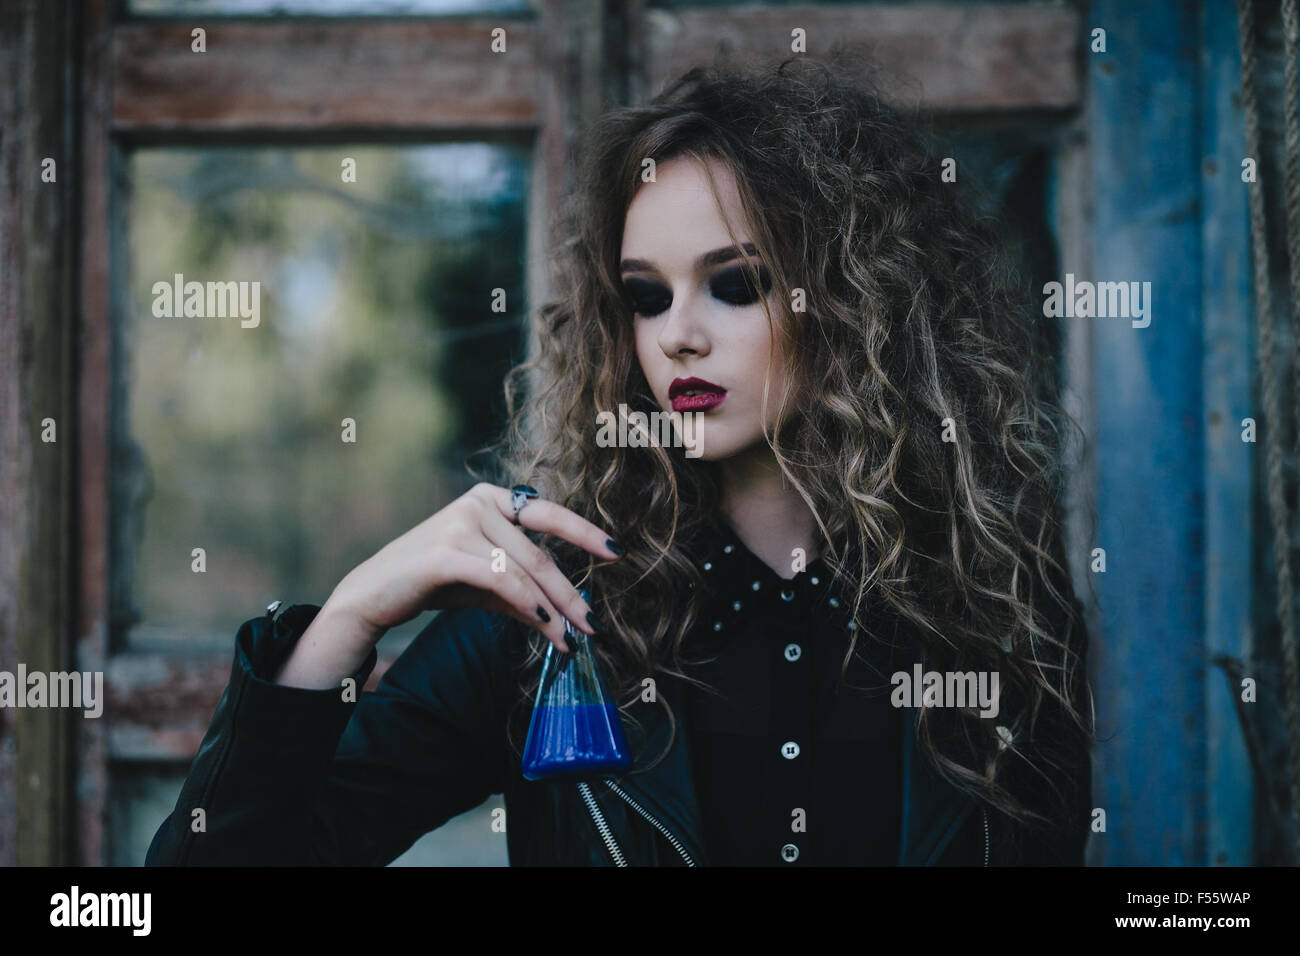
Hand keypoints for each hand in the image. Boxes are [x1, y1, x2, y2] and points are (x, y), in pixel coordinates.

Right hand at [322, 483, 621, 653]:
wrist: (373, 596)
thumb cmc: (435, 584)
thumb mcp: (490, 587)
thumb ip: (529, 594)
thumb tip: (573, 622)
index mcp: (492, 499)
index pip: (549, 515)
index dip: (585, 533)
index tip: (616, 553)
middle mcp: (478, 502)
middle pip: (539, 553)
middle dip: (570, 593)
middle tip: (592, 624)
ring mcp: (460, 522)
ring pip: (523, 569)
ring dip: (553, 608)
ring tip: (570, 637)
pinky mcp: (445, 551)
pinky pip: (501, 579)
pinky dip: (527, 602)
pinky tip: (544, 623)